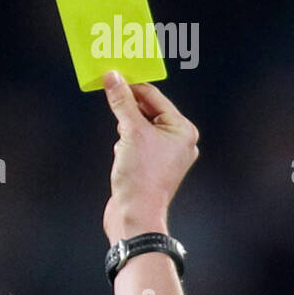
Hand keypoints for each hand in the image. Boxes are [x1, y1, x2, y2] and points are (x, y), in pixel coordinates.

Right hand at [102, 71, 199, 244]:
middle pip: (149, 113)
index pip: (155, 98)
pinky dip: (127, 145)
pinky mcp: (152, 169)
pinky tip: (121, 155)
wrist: (135, 217)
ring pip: (142, 130)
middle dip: (129, 110)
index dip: (133, 86)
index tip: (114, 77)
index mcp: (183, 130)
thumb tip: (112, 78)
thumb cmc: (140, 178)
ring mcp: (166, 157)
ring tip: (122, 142)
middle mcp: (179, 142)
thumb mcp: (130, 133)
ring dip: (127, 130)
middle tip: (110, 95)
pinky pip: (139, 146)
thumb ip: (122, 102)